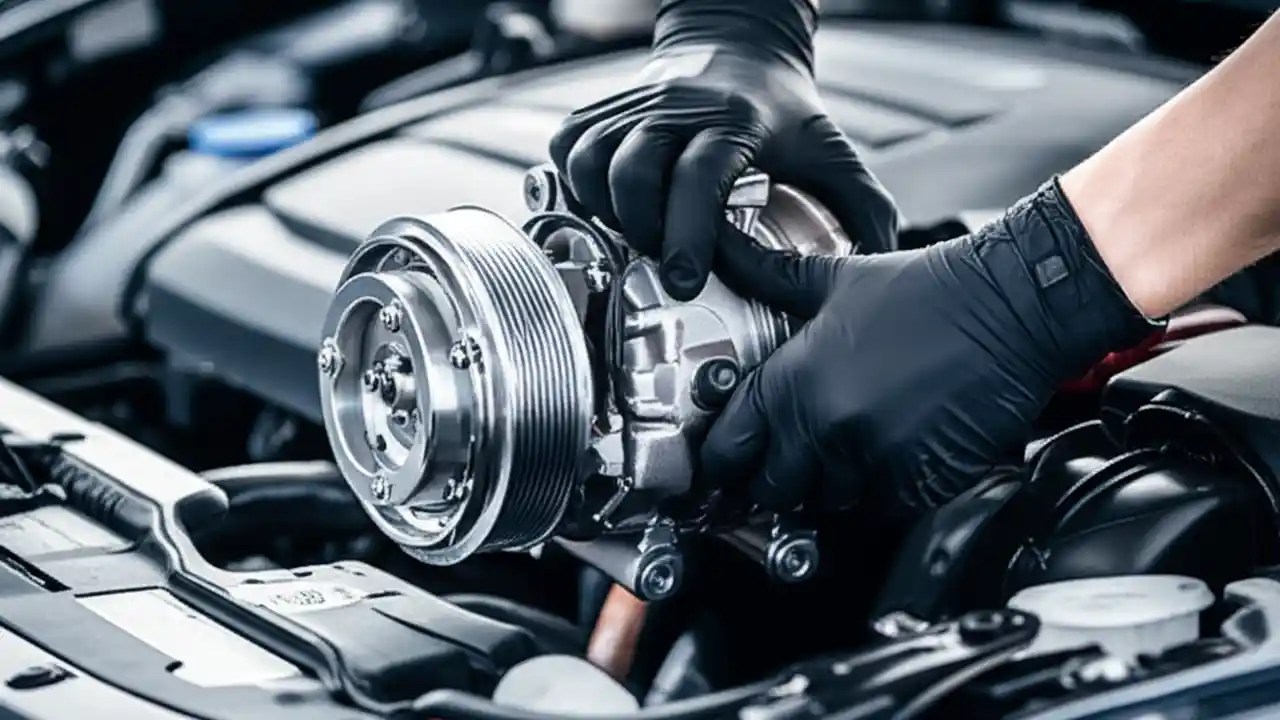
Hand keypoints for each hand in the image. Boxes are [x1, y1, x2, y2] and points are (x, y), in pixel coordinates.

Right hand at [549, 0, 897, 300]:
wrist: (739, 44)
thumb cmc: (783, 111)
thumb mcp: (833, 152)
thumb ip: (864, 212)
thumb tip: (875, 273)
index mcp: (735, 121)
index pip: (698, 174)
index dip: (687, 231)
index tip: (685, 278)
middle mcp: (677, 107)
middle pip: (632, 169)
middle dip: (640, 229)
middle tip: (661, 264)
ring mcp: (634, 104)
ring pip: (591, 160)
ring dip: (603, 210)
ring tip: (634, 237)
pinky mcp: (603, 107)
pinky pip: (569, 148)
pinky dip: (575, 184)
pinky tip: (605, 208)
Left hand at [703, 179, 1154, 513]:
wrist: (1013, 306)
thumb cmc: (928, 290)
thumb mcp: (835, 278)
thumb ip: (768, 274)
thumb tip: (723, 244)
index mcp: (793, 381)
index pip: (727, 450)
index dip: (725, 457)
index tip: (733, 458)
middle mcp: (827, 428)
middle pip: (772, 489)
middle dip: (779, 477)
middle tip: (798, 455)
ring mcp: (875, 461)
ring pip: (828, 503)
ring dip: (834, 483)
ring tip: (858, 441)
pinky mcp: (923, 484)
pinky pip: (882, 509)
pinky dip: (883, 491)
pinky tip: (898, 449)